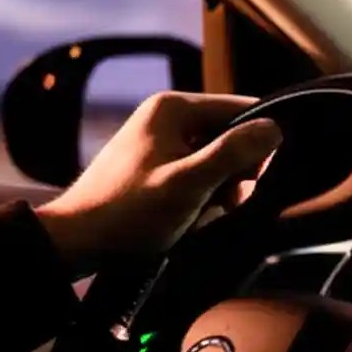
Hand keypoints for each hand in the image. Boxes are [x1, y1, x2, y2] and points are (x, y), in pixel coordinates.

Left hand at [35, 92, 281, 273]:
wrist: (76, 243)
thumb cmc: (128, 212)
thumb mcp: (188, 183)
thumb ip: (233, 153)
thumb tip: (275, 129)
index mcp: (173, 107)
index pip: (243, 109)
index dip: (257, 144)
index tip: (251, 180)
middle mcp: (169, 117)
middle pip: (233, 138)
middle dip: (236, 174)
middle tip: (220, 203)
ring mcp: (163, 143)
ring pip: (219, 161)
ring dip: (221, 192)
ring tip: (200, 214)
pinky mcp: (159, 167)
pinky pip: (201, 176)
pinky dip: (203, 198)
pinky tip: (190, 217)